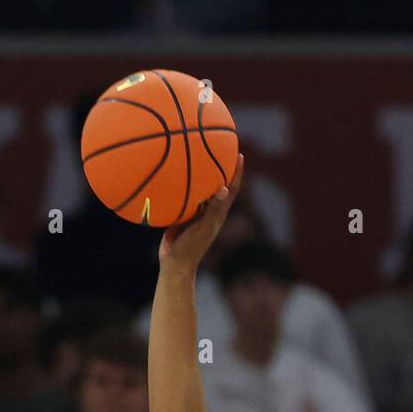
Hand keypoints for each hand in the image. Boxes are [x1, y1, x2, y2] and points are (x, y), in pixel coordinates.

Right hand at [158, 154, 243, 272]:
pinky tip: (173, 174)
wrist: (174, 264)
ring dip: (201, 174)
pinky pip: (184, 196)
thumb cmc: (192, 248)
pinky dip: (182, 185)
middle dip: (220, 168)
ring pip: (200, 190)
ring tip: (196, 155)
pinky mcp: (182, 215)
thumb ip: (213, 209)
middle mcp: (209, 211)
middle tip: (220, 148)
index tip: (239, 155)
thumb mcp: (204, 227)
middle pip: (218, 185)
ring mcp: (195, 214)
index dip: (237, 173)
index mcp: (218, 213)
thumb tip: (225, 189)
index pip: (232, 189)